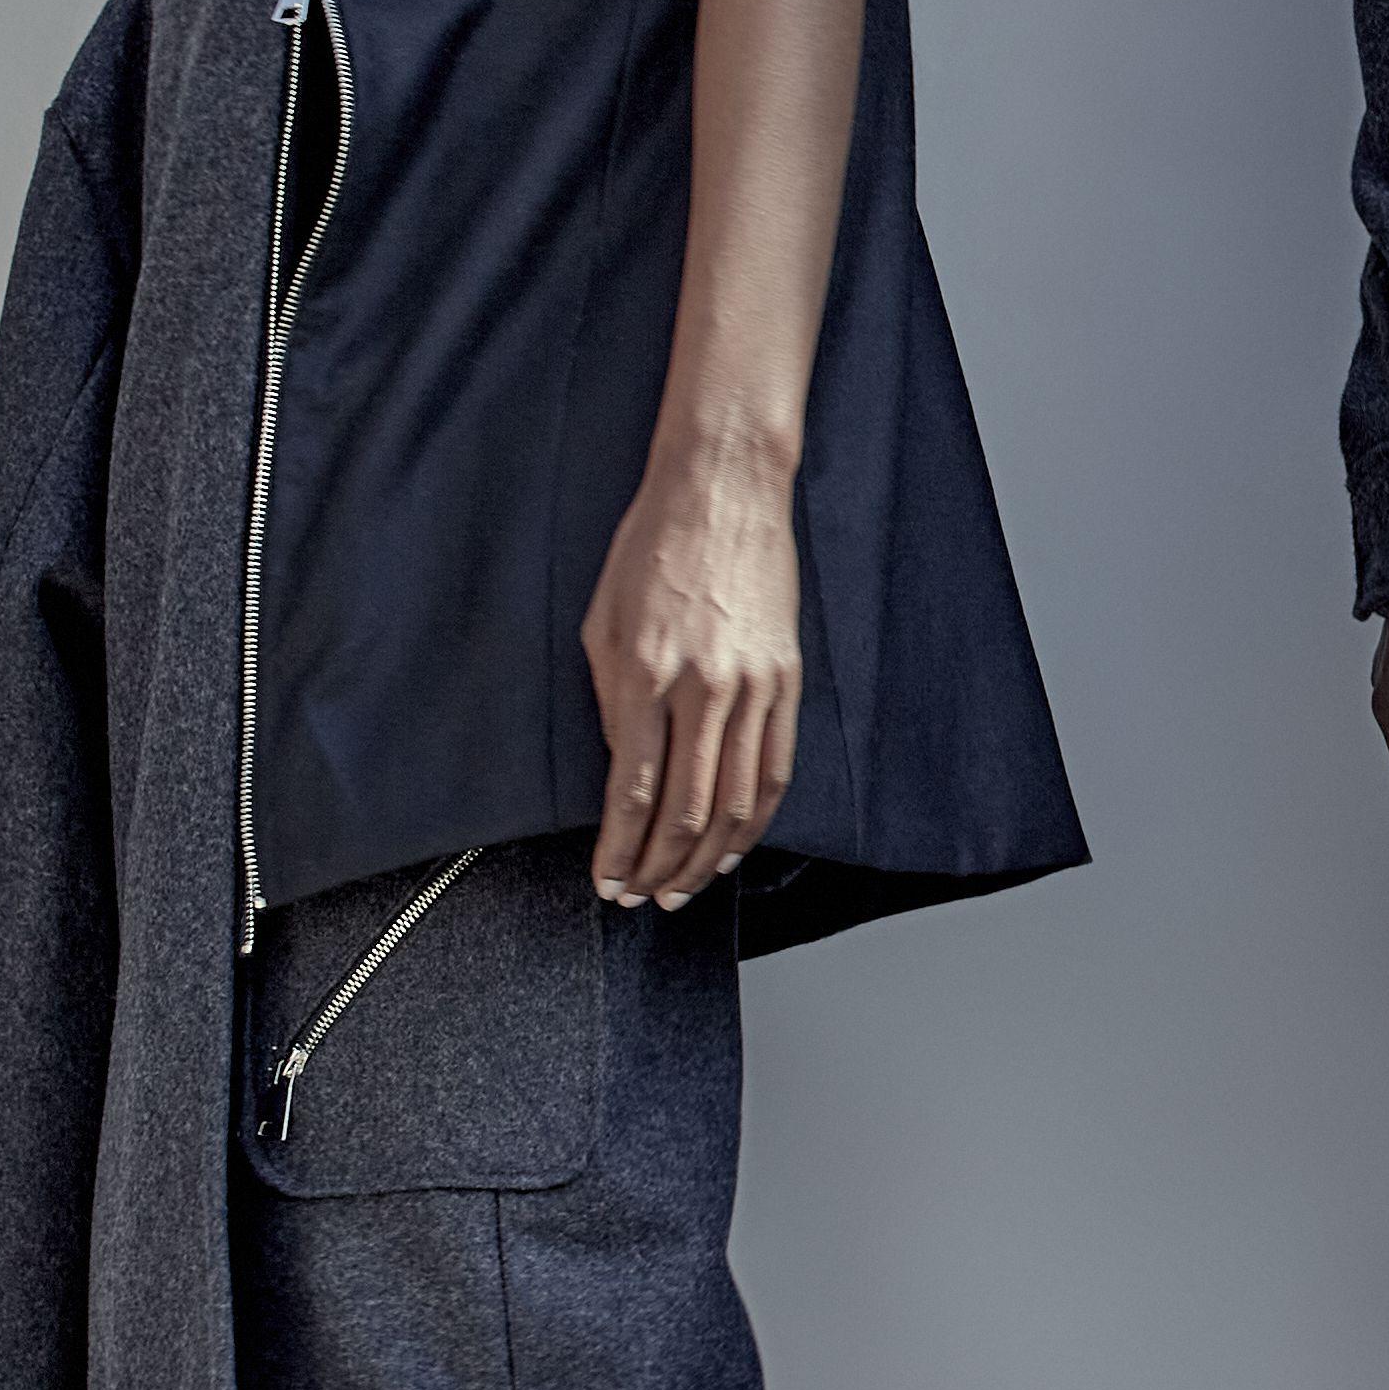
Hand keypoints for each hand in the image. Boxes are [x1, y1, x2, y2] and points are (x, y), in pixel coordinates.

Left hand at [584, 431, 805, 909]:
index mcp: (646, 674)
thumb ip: (609, 703)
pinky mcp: (787, 680)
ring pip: (735, 802)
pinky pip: (774, 770)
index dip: (619, 850)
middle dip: (660, 868)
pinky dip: (754, 820)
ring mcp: (753, 687)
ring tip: (683, 889)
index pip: (632, 791)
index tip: (607, 881)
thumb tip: (620, 773)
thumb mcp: (601, 624)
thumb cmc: (652, 547)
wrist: (724, 490)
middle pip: (686, 810)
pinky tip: (733, 847)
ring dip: (706, 859)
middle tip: (641, 898)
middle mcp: (704, 689)